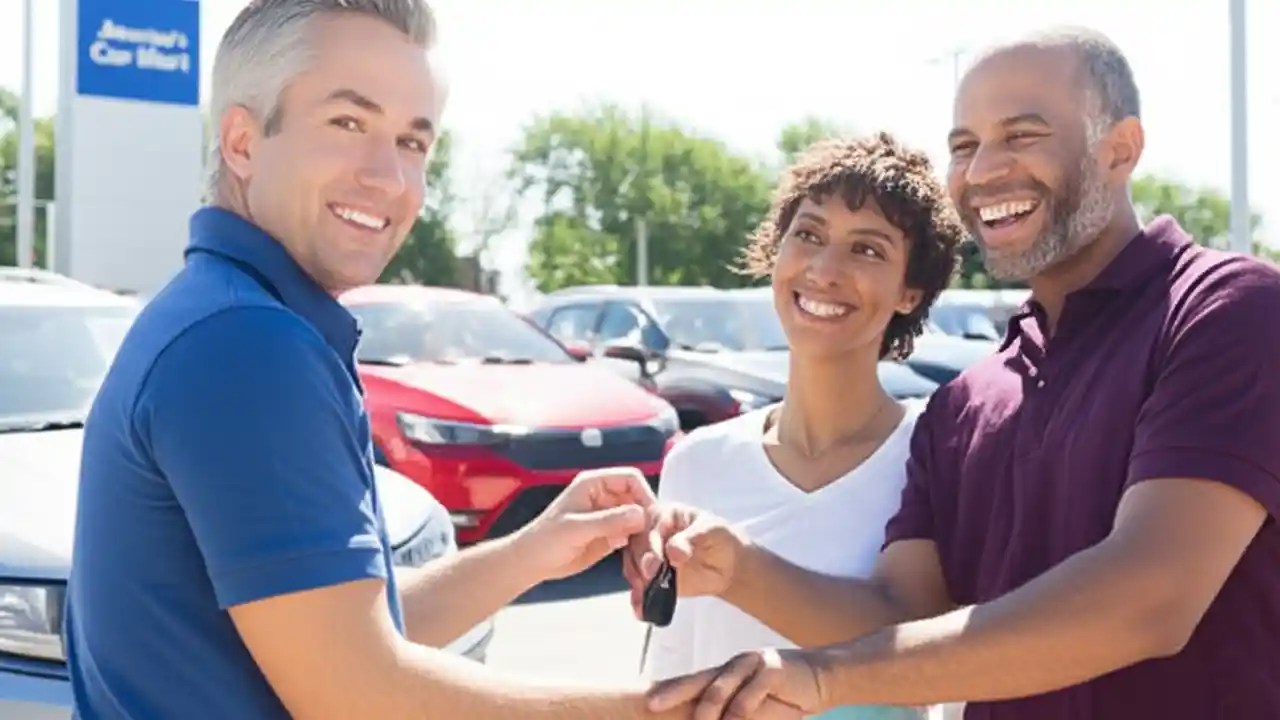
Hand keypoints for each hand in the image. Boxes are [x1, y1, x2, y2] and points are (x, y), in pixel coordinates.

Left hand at [516, 467, 654, 580]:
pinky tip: (638, 558)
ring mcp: (609, 517)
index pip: (630, 478)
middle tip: (653, 539)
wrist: (532, 563)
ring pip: (638, 519)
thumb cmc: (547, 539)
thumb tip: (641, 514)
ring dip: (645, 533)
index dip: (643, 494)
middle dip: (647, 517)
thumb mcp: (577, 528)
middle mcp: (605, 497)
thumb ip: (608, 520)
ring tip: (647, 552)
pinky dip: (638, 545)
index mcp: (594, 484)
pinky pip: (632, 536)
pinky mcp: (610, 536)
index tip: (651, 517)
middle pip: (638, 499)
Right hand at [622, 503, 749, 619]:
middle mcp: (651, 533)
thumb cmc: (720, 539)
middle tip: (651, 576)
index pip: (648, 524)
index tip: (655, 561)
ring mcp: (649, 556)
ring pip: (632, 566)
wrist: (729, 566)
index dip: (649, 542)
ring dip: (637, 581)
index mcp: (664, 515)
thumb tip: (673, 550)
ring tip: (645, 595)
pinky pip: (639, 586)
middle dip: (641, 563)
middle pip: (636, 546)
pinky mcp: (651, 577)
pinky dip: (639, 598)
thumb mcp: (711, 531)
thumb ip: (691, 538)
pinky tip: (641, 608)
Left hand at [647, 648, 824, 719]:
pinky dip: (738, 712)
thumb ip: (732, 717)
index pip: (692, 683)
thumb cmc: (782, 697)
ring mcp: (752, 665)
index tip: (647, 704)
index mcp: (725, 674)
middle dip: (673, 694)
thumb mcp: (754, 709)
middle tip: (653, 706)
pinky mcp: (772, 669)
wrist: (820, 677)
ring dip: (705, 712)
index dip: (669, 692)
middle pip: (698, 681)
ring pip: (720, 688)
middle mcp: (733, 667)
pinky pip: (749, 693)